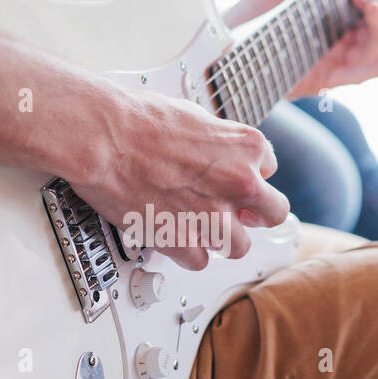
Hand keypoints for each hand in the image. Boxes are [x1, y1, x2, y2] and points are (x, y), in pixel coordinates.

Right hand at [70, 90, 289, 270]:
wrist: (105, 138)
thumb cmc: (139, 120)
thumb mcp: (195, 116)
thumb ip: (219, 142)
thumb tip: (219, 152)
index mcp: (246, 147)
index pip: (269, 169)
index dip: (249, 174)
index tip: (234, 179)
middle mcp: (239, 183)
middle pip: (272, 213)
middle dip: (256, 215)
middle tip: (241, 215)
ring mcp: (213, 216)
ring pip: (239, 246)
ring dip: (220, 238)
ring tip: (198, 226)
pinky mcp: (183, 241)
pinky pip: (200, 261)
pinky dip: (187, 252)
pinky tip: (174, 235)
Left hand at [223, 0, 377, 98]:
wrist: (224, 42)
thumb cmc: (254, 10)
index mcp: (335, 16)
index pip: (375, 11)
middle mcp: (338, 40)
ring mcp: (332, 61)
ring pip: (376, 52)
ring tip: (372, 10)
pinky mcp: (321, 80)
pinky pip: (358, 77)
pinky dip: (377, 67)